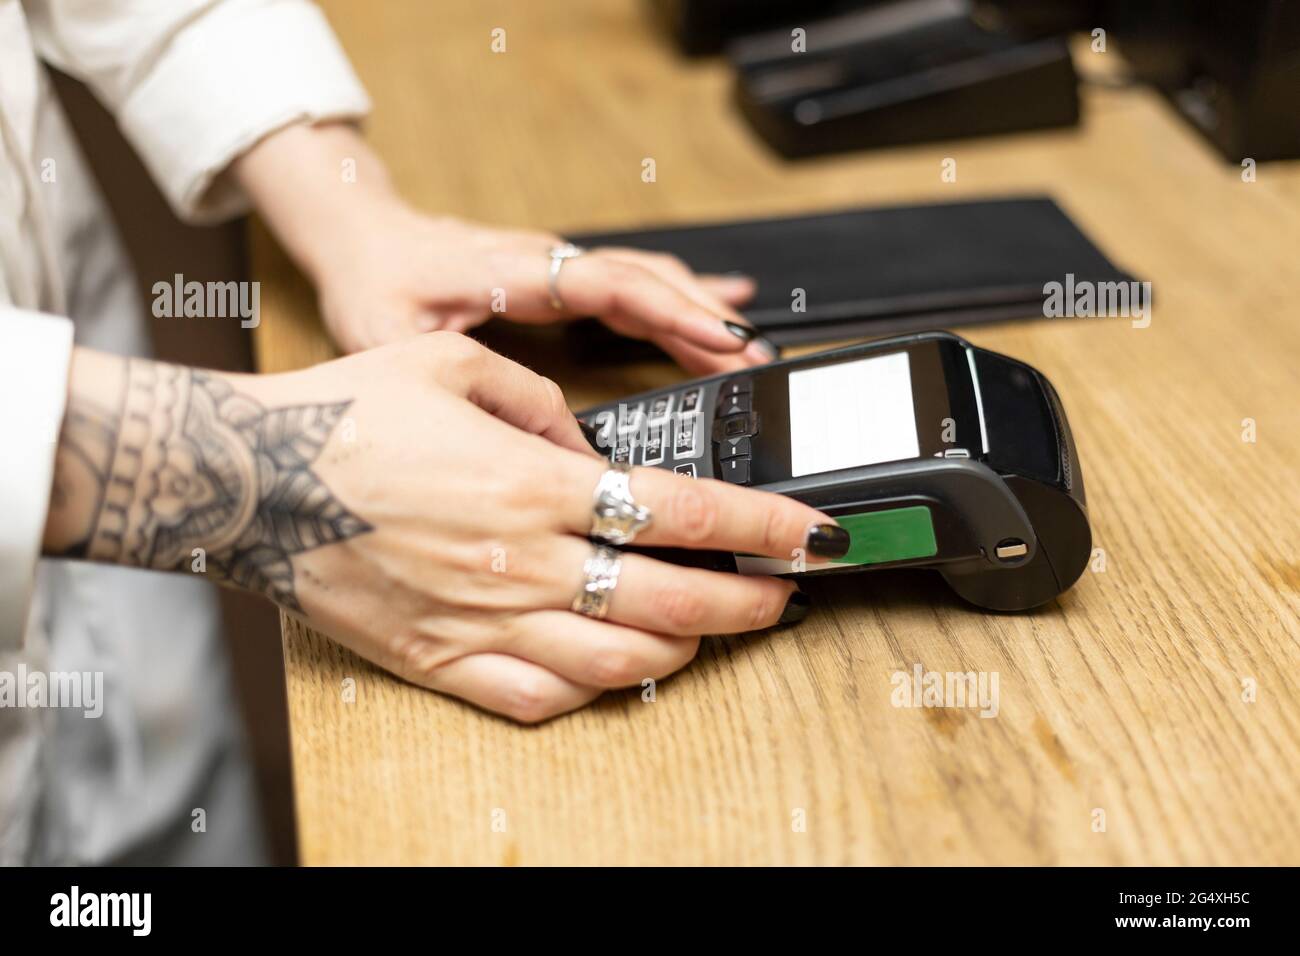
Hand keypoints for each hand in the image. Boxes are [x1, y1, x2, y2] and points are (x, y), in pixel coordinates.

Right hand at [45, 335, 849, 722]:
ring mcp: (480, 622)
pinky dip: (593, 694)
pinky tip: (616, 672)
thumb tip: (589, 446)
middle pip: (670, 604)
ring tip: (709, 631)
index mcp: (529, 483)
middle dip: (749, 602)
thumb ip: (540, 403)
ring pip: (617, 666)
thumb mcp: (452, 364)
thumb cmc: (339, 416)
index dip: (764, 528)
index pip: (683, 516)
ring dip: (683, 652)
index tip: (811, 534)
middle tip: (784, 593)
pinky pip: (536, 700)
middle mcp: (517, 562)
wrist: (243, 478)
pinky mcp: (439, 662)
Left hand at [233, 123, 776, 373]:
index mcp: (513, 271)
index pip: (609, 283)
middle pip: (645, 280)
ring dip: (699, 313)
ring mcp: (558, 265)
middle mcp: (546, 261)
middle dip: (705, 320)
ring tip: (750, 353)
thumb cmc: (374, 281)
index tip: (719, 338)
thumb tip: (490, 440)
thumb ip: (437, 382)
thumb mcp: (389, 335)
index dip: (669, 310)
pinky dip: (679, 300)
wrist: (362, 236)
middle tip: (756, 364)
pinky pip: (634, 283)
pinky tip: (717, 316)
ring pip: (646, 279)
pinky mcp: (561, 277)